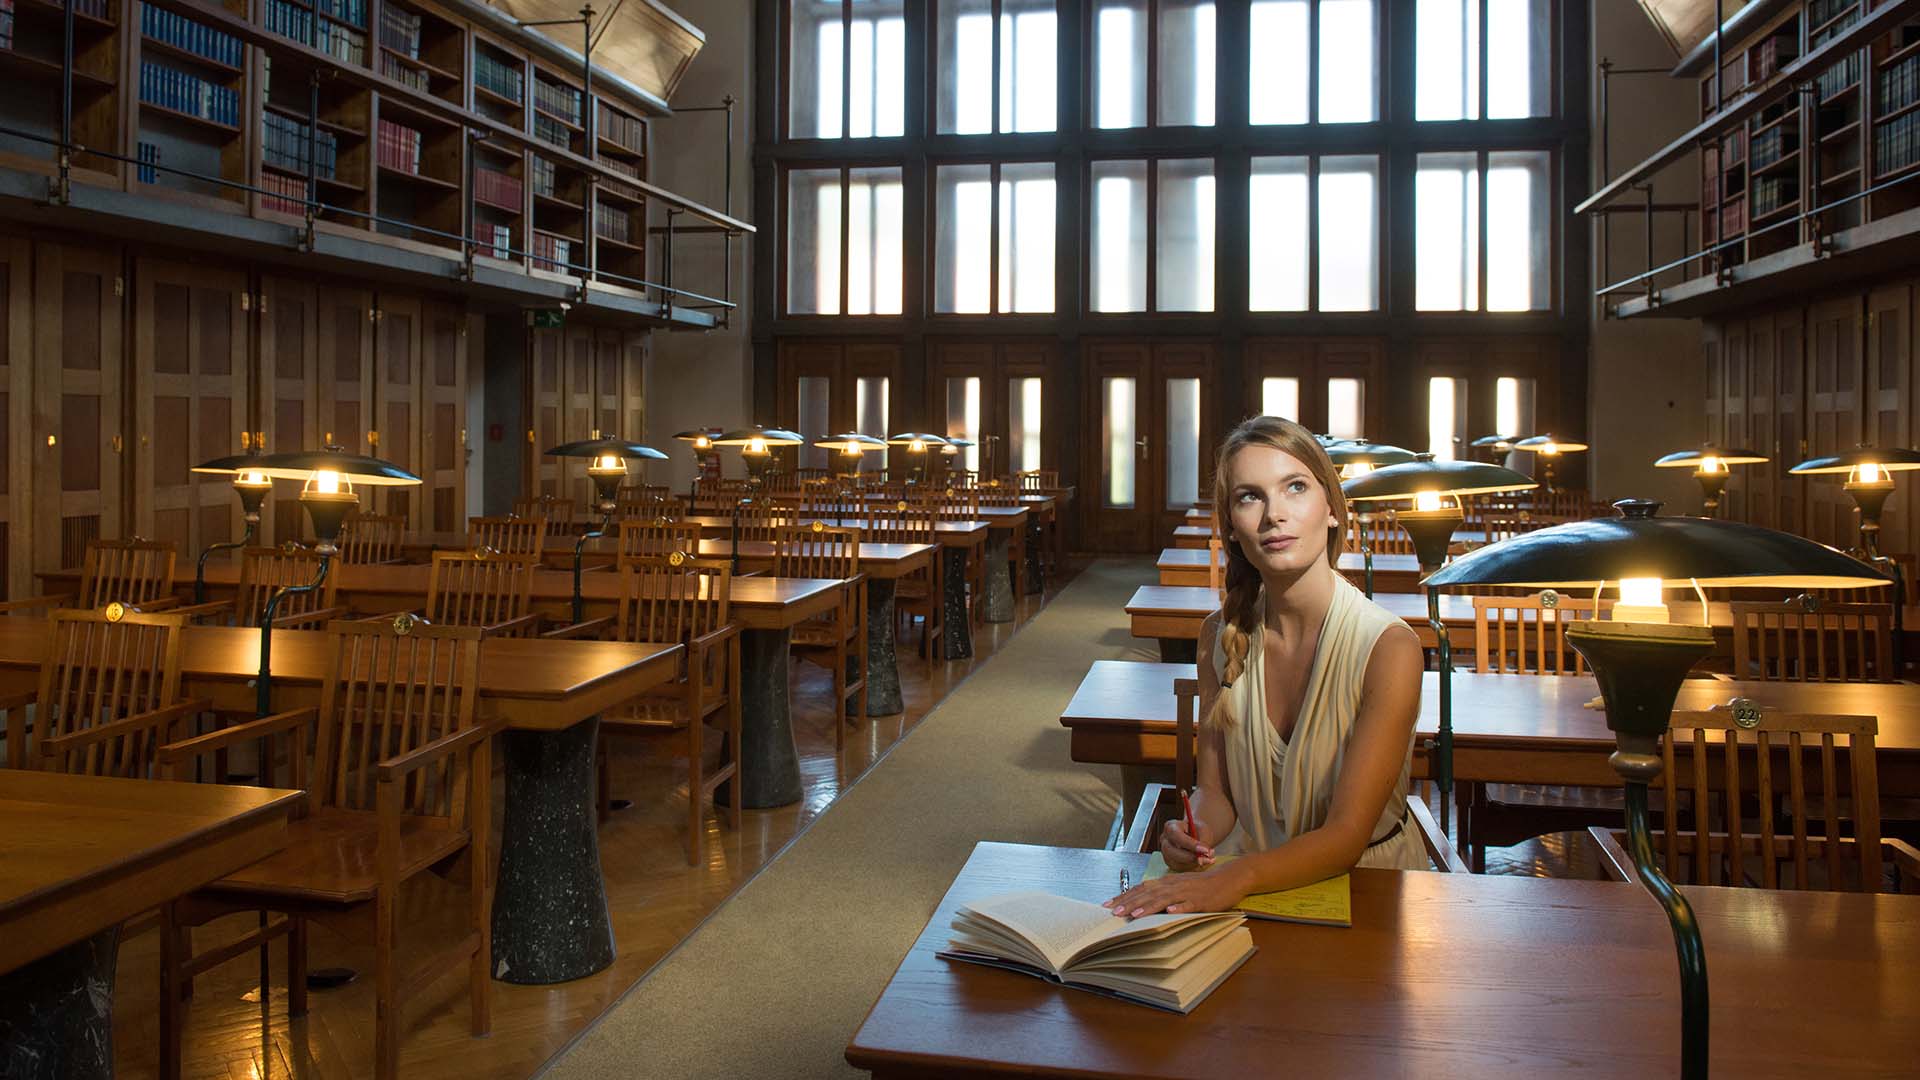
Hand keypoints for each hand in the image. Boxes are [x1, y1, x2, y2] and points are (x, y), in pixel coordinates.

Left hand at [1103, 864, 1243, 918]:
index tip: (1108, 904)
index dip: (1124, 896)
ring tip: (1134, 915)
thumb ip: (1161, 894)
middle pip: (1147, 894)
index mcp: (1166, 882)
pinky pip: (1188, 905)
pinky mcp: (1200, 901)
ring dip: (1148, 907)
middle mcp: (1173, 885)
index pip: (1140, 889)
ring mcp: (1186, 893)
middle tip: (1113, 912)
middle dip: (1129, 903)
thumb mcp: (1178, 887)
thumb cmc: (1201, 886)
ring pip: (1163, 899)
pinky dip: (1178, 908)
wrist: (1227, 879)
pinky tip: (1169, 913)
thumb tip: (1142, 902)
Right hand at [1159, 819, 1214, 871]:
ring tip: (1209, 859)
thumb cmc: (1199, 831)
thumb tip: (1203, 856)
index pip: (1175, 835)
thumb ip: (1203, 842)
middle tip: (1207, 858)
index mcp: (1171, 826)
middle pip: (1171, 850)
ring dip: (1193, 863)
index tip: (1205, 850)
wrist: (1197, 836)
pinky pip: (1180, 868)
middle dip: (1190, 857)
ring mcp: (1166, 852)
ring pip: (1175, 862)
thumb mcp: (1204, 831)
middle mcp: (1165, 839)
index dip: (1189, 844)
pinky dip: (1193, 866)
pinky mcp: (1171, 862)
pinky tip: (1204, 862)